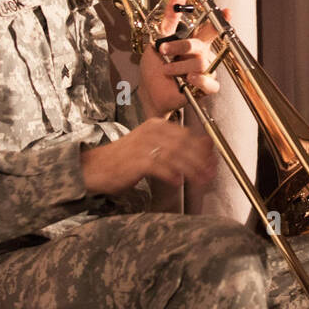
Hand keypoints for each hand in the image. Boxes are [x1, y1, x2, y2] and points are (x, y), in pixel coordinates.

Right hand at [81, 117, 216, 193]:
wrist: (95, 167)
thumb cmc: (125, 159)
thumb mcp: (150, 147)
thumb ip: (172, 146)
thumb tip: (200, 151)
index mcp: (156, 125)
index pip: (187, 134)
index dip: (203, 148)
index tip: (213, 160)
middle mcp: (151, 132)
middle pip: (184, 145)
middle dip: (201, 160)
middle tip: (210, 173)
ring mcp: (143, 145)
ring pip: (175, 156)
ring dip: (191, 170)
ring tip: (200, 181)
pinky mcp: (136, 161)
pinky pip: (159, 167)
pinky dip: (171, 175)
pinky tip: (178, 182)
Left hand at [138, 0, 229, 117]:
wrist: (149, 92)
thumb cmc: (155, 67)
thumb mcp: (158, 38)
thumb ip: (169, 18)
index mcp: (194, 42)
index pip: (211, 29)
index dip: (221, 19)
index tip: (227, 11)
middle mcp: (201, 55)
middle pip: (202, 44)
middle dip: (181, 46)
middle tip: (164, 50)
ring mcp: (204, 71)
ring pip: (201, 62)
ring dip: (178, 66)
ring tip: (167, 70)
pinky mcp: (204, 87)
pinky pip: (211, 83)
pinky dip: (200, 80)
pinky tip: (189, 79)